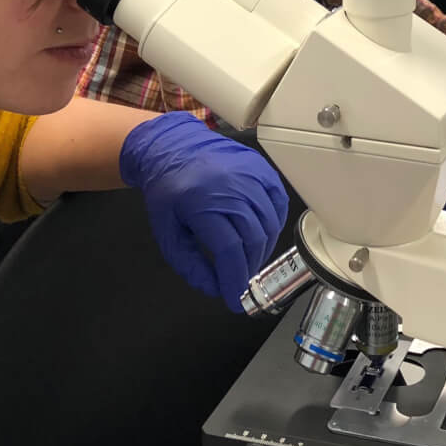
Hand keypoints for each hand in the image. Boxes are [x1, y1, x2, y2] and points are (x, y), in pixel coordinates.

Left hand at [120, 112, 287, 309]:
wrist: (172, 146)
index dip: (234, 279)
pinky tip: (260, 234)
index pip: (229, 249)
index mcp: (201, 202)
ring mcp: (249, 174)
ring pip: (269, 224)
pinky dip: (274, 224)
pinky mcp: (261, 168)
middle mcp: (230, 186)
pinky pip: (278, 203)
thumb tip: (216, 288)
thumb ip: (189, 265)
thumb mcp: (167, 231)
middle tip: (239, 280)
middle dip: (248, 268)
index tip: (233, 299)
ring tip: (247, 260)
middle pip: (253, 239)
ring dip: (262, 250)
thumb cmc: (167, 189)